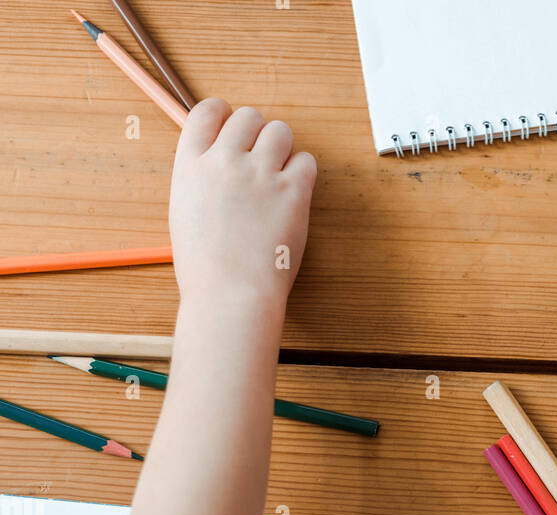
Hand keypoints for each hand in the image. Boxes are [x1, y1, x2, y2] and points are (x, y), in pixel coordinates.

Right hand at [169, 98, 316, 318]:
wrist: (230, 295)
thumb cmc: (206, 269)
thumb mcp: (184, 214)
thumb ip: (201, 180)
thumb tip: (219, 163)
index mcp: (191, 165)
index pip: (207, 111)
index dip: (224, 116)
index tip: (232, 131)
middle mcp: (225, 160)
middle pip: (249, 117)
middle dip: (256, 136)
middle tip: (259, 166)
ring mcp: (259, 174)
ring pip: (280, 131)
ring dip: (281, 150)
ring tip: (276, 182)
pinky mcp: (292, 191)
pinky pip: (306, 161)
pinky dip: (302, 175)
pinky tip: (292, 198)